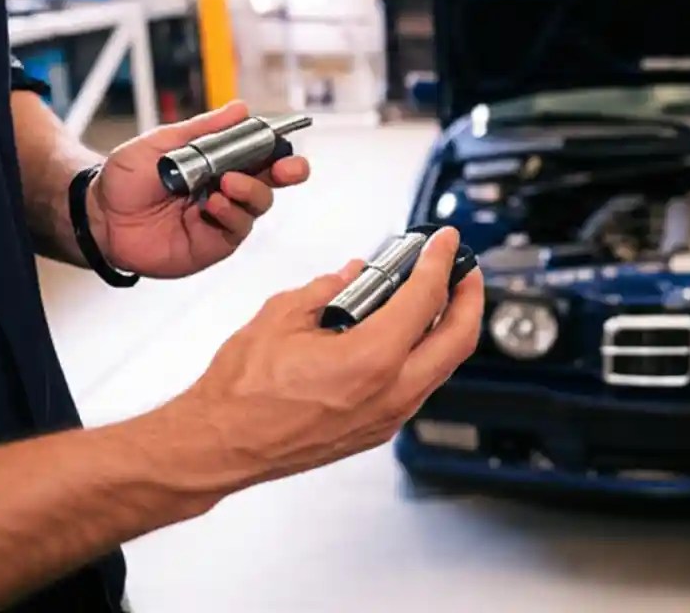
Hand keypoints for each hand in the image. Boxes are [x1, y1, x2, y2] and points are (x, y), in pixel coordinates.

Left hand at [88, 101, 310, 277]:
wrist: (97, 214)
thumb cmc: (126, 178)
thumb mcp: (162, 142)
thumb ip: (203, 129)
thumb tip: (240, 108)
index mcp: (219, 165)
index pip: (261, 158)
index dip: (281, 153)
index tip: (288, 146)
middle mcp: (226, 192)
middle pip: (271, 184)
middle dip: (286, 174)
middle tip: (287, 169)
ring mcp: (221, 219)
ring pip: (257, 206)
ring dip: (250, 193)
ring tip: (225, 184)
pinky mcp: (211, 244)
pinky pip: (235, 230)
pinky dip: (230, 215)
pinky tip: (213, 205)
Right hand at [162, 227, 483, 489]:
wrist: (219, 446)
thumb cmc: (241, 392)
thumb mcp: (282, 315)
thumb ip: (328, 289)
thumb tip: (353, 274)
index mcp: (372, 359)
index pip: (426, 297)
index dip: (441, 261)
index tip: (446, 242)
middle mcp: (391, 393)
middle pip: (459, 338)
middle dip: (469, 297)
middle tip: (464, 270)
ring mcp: (389, 417)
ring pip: (443, 365)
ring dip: (448, 327)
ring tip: (436, 297)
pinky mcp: (379, 429)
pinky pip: (419, 385)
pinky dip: (423, 353)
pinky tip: (405, 333)